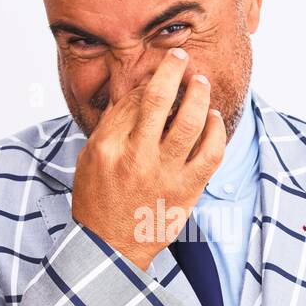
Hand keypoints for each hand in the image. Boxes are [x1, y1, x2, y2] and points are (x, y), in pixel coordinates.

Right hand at [70, 48, 225, 269]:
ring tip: (200, 82)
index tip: (158, 73)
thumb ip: (112, 126)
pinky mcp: (187, 190)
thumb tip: (136, 92)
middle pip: (157, 99)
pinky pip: (211, 153)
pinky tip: (213, 118)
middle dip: (172, 70)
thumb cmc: (99, 201)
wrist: (110, 247)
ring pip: (189, 122)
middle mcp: (135, 157)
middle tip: (181, 58)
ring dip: (198, 95)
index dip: (148, 80)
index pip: (132, 99)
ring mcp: (163, 174)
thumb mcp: (90, 159)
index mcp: (107, 146)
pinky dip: (216, 130)